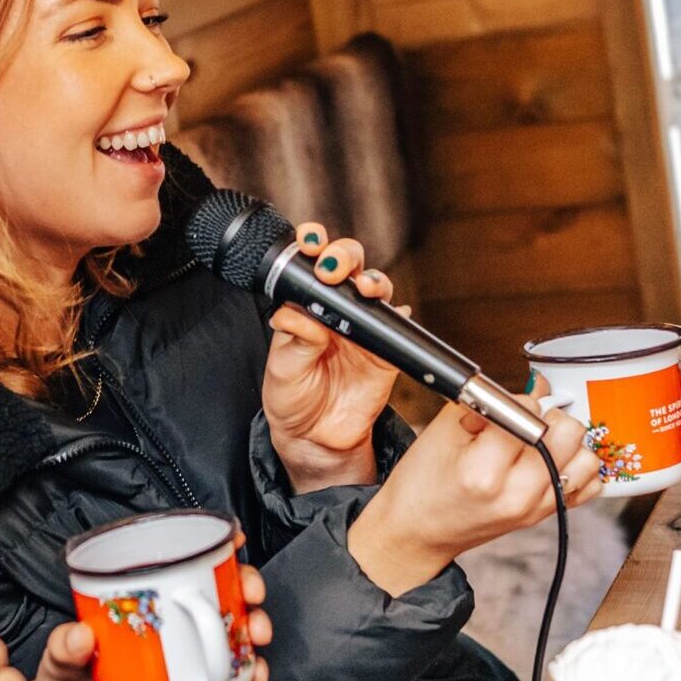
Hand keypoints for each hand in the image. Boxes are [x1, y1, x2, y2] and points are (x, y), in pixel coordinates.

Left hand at [14, 562, 272, 680]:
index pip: (173, 566)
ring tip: (257, 632)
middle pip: (214, 593)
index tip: (231, 539)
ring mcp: (180, 656)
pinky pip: (227, 675)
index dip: (207, 547)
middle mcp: (163, 626)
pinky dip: (247, 671)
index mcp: (134, 607)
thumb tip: (81, 634)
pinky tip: (254, 673)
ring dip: (254, 624)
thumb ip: (63, 650)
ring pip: (229, 630)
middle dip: (244, 584)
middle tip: (250, 591)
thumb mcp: (56, 666)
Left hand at [262, 224, 401, 492]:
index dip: (314, 246)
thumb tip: (300, 315)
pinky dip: (399, 318)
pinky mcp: (386, 352)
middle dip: (345, 255)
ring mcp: (364, 329)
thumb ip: (293, 340)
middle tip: (332, 267)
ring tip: (364, 288)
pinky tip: (395, 315)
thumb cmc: (292, 397)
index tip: (309, 241)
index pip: (312, 265)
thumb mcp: (282, 369)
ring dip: (373, 281)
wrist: (314, 438)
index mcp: (307, 306)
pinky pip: (398, 329)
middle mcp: (337, 310)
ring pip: (377, 289)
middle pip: (351, 266)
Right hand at [346, 377, 603, 596]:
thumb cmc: (422, 484)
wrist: (417, 531)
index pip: (529, 413)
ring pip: (586, 457)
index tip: (500, 410)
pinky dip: (576, 468)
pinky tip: (551, 462)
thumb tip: (535, 388)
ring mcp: (536, 508)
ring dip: (567, 443)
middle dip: (547, 418)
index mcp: (484, 473)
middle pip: (568, 432)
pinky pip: (589, 485)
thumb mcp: (444, 429)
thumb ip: (491, 402)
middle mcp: (517, 494)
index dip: (515, 402)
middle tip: (523, 423)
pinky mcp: (546, 515)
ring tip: (538, 443)